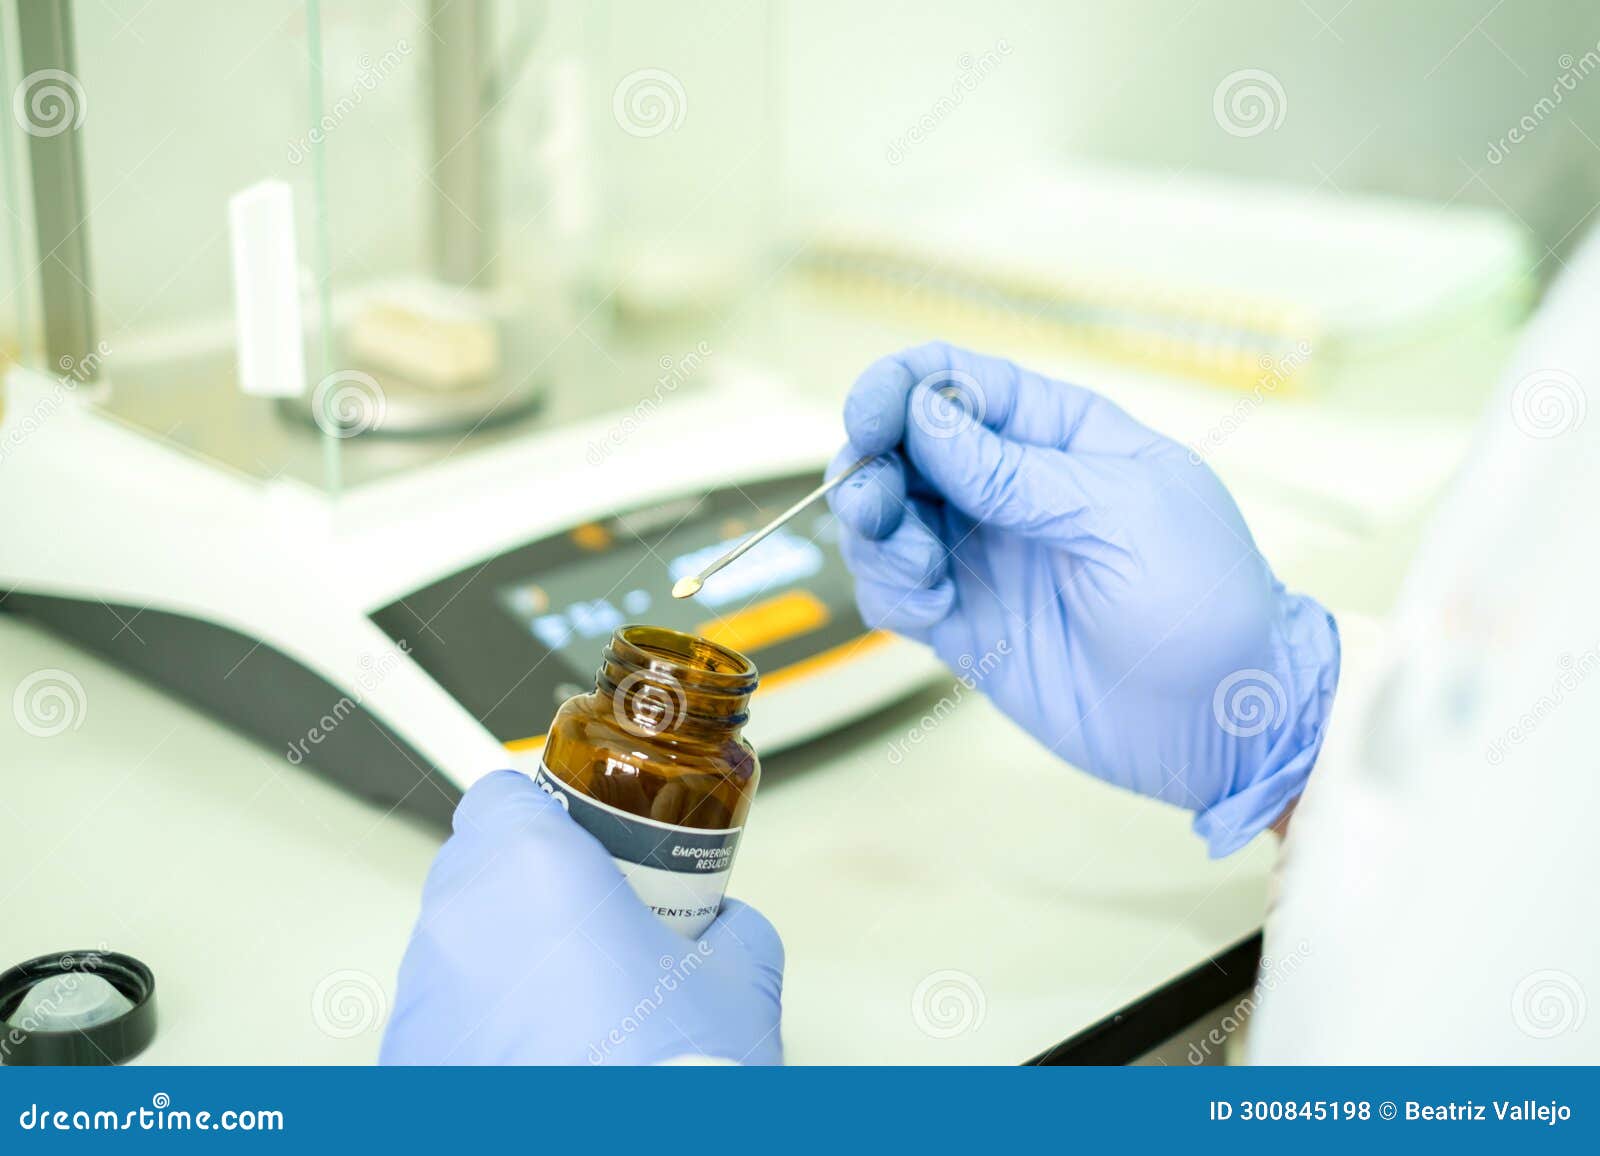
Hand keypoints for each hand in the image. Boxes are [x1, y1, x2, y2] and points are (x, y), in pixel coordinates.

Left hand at [381, 771, 783, 1064]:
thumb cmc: (667, 1080)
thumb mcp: (740, 982)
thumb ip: (731, 927)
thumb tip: (726, 927)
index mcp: (534, 866)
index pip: (502, 794)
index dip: (544, 815)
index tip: (581, 844)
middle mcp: (460, 919)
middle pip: (479, 868)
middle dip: (531, 891)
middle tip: (596, 932)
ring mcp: (423, 995)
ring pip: (459, 947)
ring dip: (505, 961)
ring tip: (575, 1012)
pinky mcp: (405, 1062)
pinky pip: (442, 1021)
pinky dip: (481, 1031)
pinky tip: (542, 1062)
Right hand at [829, 342, 1339, 854]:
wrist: (1225, 721)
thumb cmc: (1204, 599)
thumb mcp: (1124, 514)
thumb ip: (1015, 472)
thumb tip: (921, 415)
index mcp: (1057, 434)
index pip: (953, 381)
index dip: (898, 389)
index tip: (869, 424)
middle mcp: (1006, 486)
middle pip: (900, 446)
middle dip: (870, 467)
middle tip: (876, 509)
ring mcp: (981, 555)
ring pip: (884, 519)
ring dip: (876, 534)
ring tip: (922, 570)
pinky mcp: (964, 623)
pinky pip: (893, 590)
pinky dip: (891, 591)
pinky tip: (934, 611)